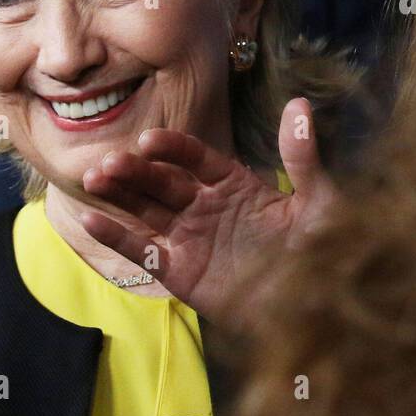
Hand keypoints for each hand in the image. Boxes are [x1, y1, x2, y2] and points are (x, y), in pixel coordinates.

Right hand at [79, 98, 336, 326]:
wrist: (317, 312)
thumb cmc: (323, 254)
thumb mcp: (317, 200)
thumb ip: (302, 155)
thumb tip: (299, 103)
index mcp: (235, 185)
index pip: (196, 158)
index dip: (173, 148)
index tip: (150, 138)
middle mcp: (207, 207)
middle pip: (164, 181)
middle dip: (137, 170)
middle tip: (111, 161)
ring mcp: (191, 239)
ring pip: (147, 210)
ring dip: (119, 194)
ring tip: (94, 178)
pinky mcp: (181, 273)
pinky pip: (144, 251)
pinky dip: (117, 236)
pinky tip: (92, 219)